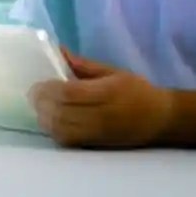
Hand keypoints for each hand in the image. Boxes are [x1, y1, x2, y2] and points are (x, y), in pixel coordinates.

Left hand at [29, 49, 173, 147]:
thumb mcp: (113, 72)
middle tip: (34, 94)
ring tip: (41, 106)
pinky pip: (67, 141)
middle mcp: (101, 115)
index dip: (48, 89)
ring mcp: (98, 133)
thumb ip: (83, 65)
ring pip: (60, 129)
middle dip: (41, 103)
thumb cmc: (137, 91)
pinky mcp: (96, 145)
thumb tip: (59, 52)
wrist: (161, 120)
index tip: (39, 83)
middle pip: (60, 112)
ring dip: (44, 117)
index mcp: (107, 93)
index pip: (69, 93)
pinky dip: (53, 131)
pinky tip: (52, 121)